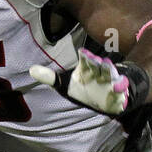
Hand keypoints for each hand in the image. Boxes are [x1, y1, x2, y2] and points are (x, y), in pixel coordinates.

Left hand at [30, 49, 148, 115]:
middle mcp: (99, 73)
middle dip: (98, 63)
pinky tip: (119, 87)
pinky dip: (120, 89)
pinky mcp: (117, 94)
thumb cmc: (83, 88)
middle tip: (98, 59)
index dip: (85, 57)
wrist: (102, 98)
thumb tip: (31, 70)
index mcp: (86, 69)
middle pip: (99, 66)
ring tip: (109, 67)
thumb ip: (49, 77)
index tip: (83, 53)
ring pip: (111, 75)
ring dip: (110, 72)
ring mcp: (109, 83)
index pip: (86, 61)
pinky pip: (120, 91)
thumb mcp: (64, 84)